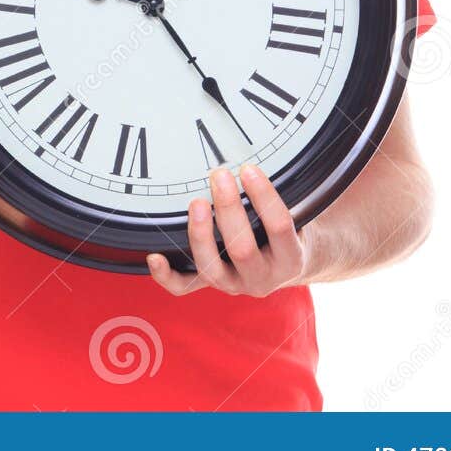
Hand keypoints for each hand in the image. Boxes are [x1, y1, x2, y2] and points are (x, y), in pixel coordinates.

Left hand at [146, 165, 309, 296]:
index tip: (249, 169)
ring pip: (211, 269)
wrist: (283, 264)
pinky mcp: (211, 286)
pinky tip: (154, 256)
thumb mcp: (296, 216)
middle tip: (219, 175)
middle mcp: (262, 279)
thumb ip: (278, 197)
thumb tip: (254, 162)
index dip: (264, 197)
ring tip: (196, 203)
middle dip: (228, 209)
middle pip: (242, 250)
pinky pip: (183, 288)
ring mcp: (234, 285)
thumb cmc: (285, 232)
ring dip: (200, 234)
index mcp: (290, 260)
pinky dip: (166, 274)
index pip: (279, 227)